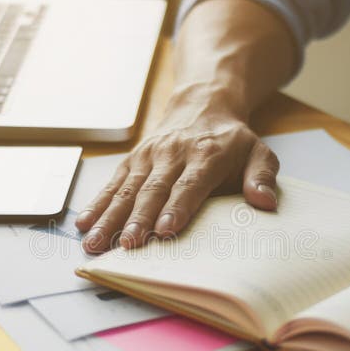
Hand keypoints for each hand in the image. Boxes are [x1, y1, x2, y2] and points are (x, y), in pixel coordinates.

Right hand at [75, 88, 278, 252]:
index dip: (177, 208)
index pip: (189, 184)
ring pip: (126, 190)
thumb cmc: (231, 140)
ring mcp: (147, 157)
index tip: (166, 231)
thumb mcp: (259, 152)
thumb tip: (265, 202)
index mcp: (205, 155)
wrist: (201, 105)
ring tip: (95, 243)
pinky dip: (97, 204)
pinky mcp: (131, 161)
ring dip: (110, 218)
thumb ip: (263, 176)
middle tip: (128, 245)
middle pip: (152, 190)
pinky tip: (84, 224)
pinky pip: (112, 185)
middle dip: (138, 219)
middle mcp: (171, 154)